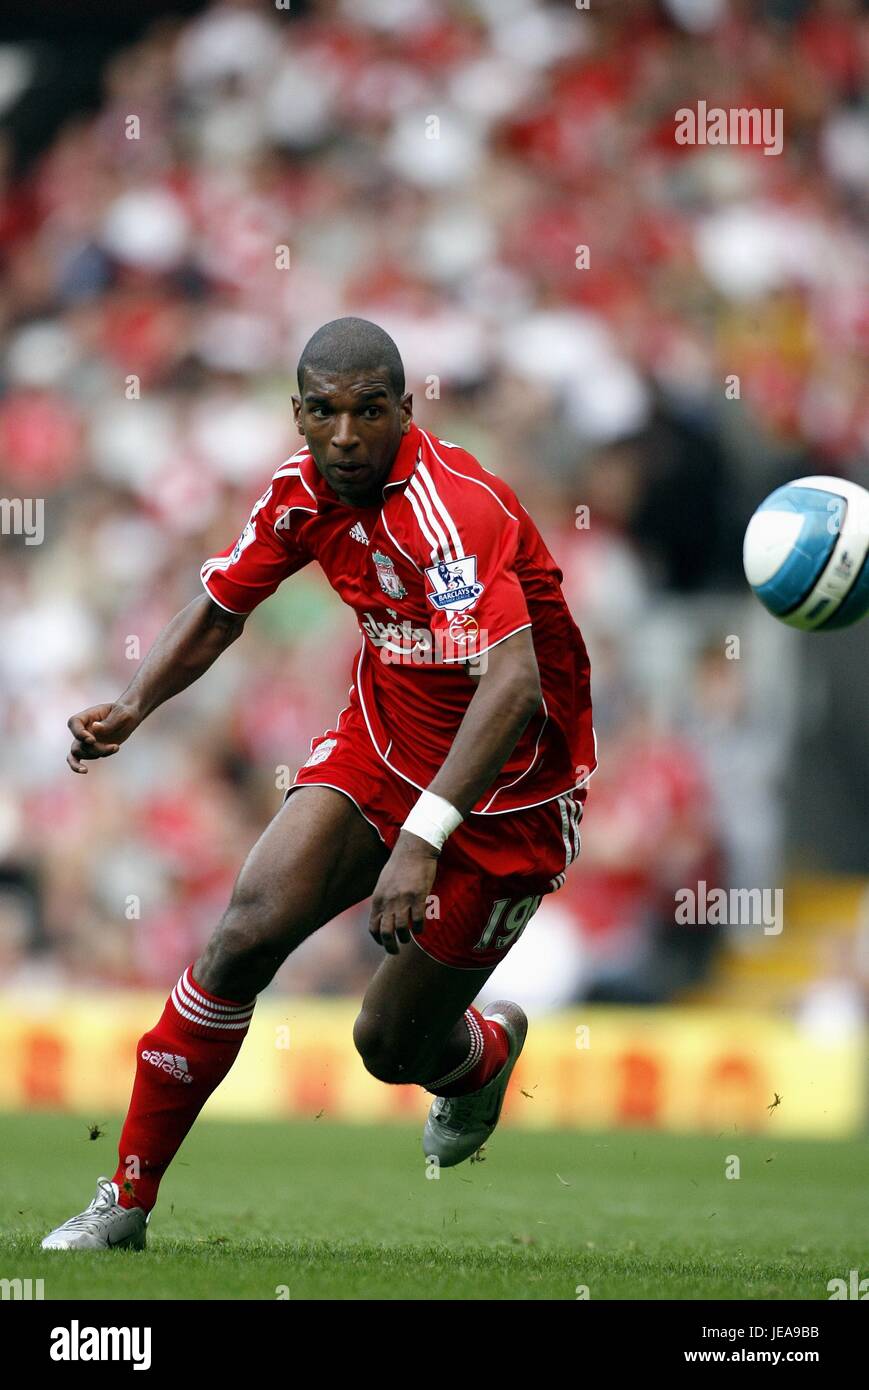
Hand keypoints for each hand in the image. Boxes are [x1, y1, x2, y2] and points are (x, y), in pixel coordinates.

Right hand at [67, 702, 140, 773]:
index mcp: (88, 716)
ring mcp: (85, 740)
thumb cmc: (124, 713)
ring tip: (115, 747)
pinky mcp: (91, 749)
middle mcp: (83, 728)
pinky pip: (76, 759)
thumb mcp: (121, 714)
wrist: (128, 718)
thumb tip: (95, 727)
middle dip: (94, 749)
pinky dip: (77, 766)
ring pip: (80, 753)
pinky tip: (85, 771)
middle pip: (78, 742)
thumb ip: (109, 722)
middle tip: (112, 746)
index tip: (92, 740)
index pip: (74, 722)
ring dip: (98, 754)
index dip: (79, 733)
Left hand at [369, 831, 438, 954]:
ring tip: (409, 938)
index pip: (373, 927)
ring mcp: (403, 900)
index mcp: (378, 899)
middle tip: (396, 951)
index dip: (378, 939)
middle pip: (386, 932)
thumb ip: (382, 900)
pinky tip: (421, 929)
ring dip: (406, 938)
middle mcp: (388, 901)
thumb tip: (384, 915)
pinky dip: (419, 928)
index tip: (385, 943)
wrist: (414, 848)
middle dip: (390, 946)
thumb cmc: (399, 865)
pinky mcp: (418, 896)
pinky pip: (418, 920)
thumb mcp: (383, 883)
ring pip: (402, 929)